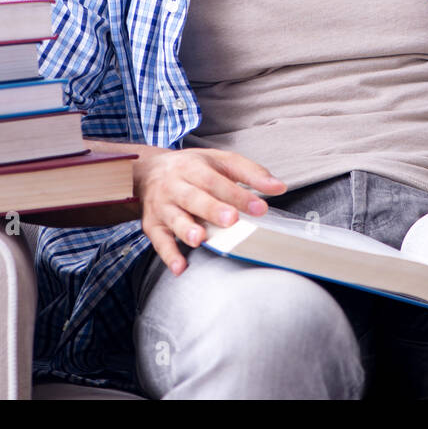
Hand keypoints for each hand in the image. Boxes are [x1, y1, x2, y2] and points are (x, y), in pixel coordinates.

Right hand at [134, 147, 286, 275]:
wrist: (148, 171)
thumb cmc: (192, 168)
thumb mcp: (220, 161)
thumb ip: (251, 173)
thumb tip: (279, 187)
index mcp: (192, 167)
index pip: (216, 181)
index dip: (238, 195)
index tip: (260, 207)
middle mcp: (174, 185)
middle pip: (193, 197)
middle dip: (211, 209)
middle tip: (230, 220)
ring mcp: (162, 206)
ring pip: (174, 218)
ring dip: (186, 229)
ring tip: (200, 239)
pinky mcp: (152, 225)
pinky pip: (159, 241)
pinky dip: (169, 255)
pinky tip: (180, 267)